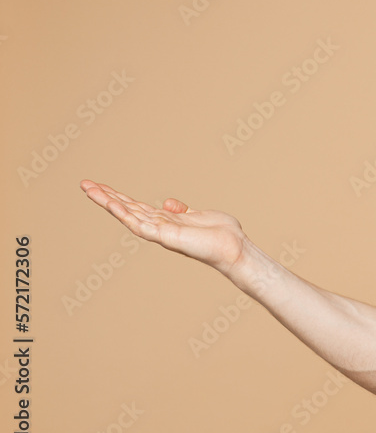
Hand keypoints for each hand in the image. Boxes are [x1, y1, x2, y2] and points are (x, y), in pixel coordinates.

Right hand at [80, 180, 245, 273]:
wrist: (233, 248)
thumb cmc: (221, 235)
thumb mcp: (199, 215)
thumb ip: (182, 210)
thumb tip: (168, 202)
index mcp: (165, 222)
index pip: (136, 207)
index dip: (119, 197)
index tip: (102, 186)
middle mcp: (159, 227)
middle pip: (127, 209)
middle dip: (106, 197)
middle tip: (85, 184)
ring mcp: (160, 233)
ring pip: (127, 215)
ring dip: (108, 202)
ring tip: (89, 189)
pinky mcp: (165, 237)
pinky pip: (139, 224)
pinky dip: (124, 214)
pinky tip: (111, 203)